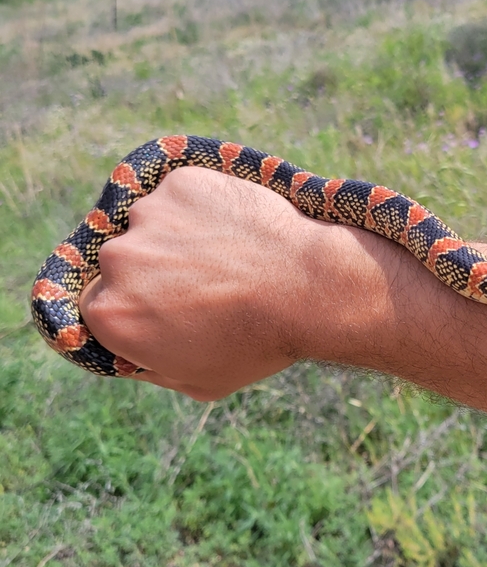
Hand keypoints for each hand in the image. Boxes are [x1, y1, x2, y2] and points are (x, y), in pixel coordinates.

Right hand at [79, 166, 332, 399]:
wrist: (307, 289)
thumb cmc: (256, 344)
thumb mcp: (199, 382)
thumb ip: (151, 366)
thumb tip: (132, 353)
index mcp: (110, 315)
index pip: (98, 305)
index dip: (133, 307)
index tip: (166, 308)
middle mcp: (117, 261)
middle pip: (121, 262)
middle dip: (152, 270)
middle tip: (203, 280)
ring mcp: (148, 216)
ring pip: (152, 224)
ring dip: (177, 235)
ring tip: (226, 254)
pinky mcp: (180, 184)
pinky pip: (182, 195)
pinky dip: (203, 207)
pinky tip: (236, 228)